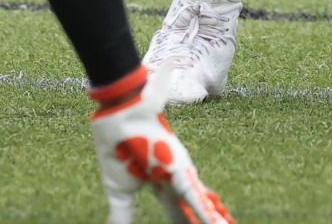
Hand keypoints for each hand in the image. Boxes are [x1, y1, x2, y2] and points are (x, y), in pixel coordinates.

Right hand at [90, 67, 235, 223]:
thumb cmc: (117, 148)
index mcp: (160, 183)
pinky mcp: (181, 169)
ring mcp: (181, 173)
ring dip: (213, 219)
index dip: (184, 221)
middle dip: (201, 220)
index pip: (177, 210)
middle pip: (193, 208)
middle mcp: (175, 179)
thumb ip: (122, 214)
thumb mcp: (119, 191)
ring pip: (201, 205)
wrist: (120, 118)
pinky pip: (196, 198)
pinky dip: (206, 215)